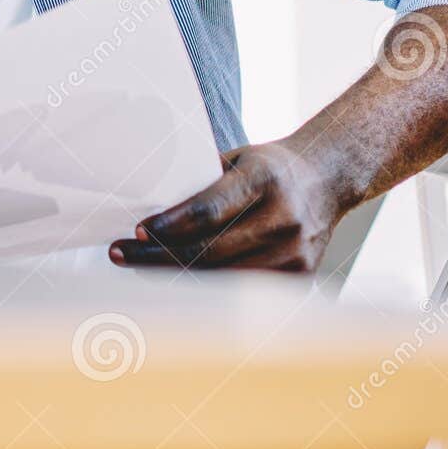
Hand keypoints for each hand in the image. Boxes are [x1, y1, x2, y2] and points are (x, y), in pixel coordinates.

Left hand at [108, 137, 349, 272]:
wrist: (327, 179)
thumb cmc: (269, 168)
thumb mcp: (239, 159)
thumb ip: (202, 182)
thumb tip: (146, 204)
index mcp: (265, 178)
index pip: (209, 208)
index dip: (170, 223)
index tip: (136, 230)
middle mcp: (283, 216)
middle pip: (210, 249)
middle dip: (158, 254)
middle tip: (120, 253)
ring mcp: (294, 251)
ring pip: (221, 276)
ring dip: (174, 275)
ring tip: (138, 267)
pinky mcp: (299, 277)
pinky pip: (240, 289)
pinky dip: (205, 287)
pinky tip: (175, 280)